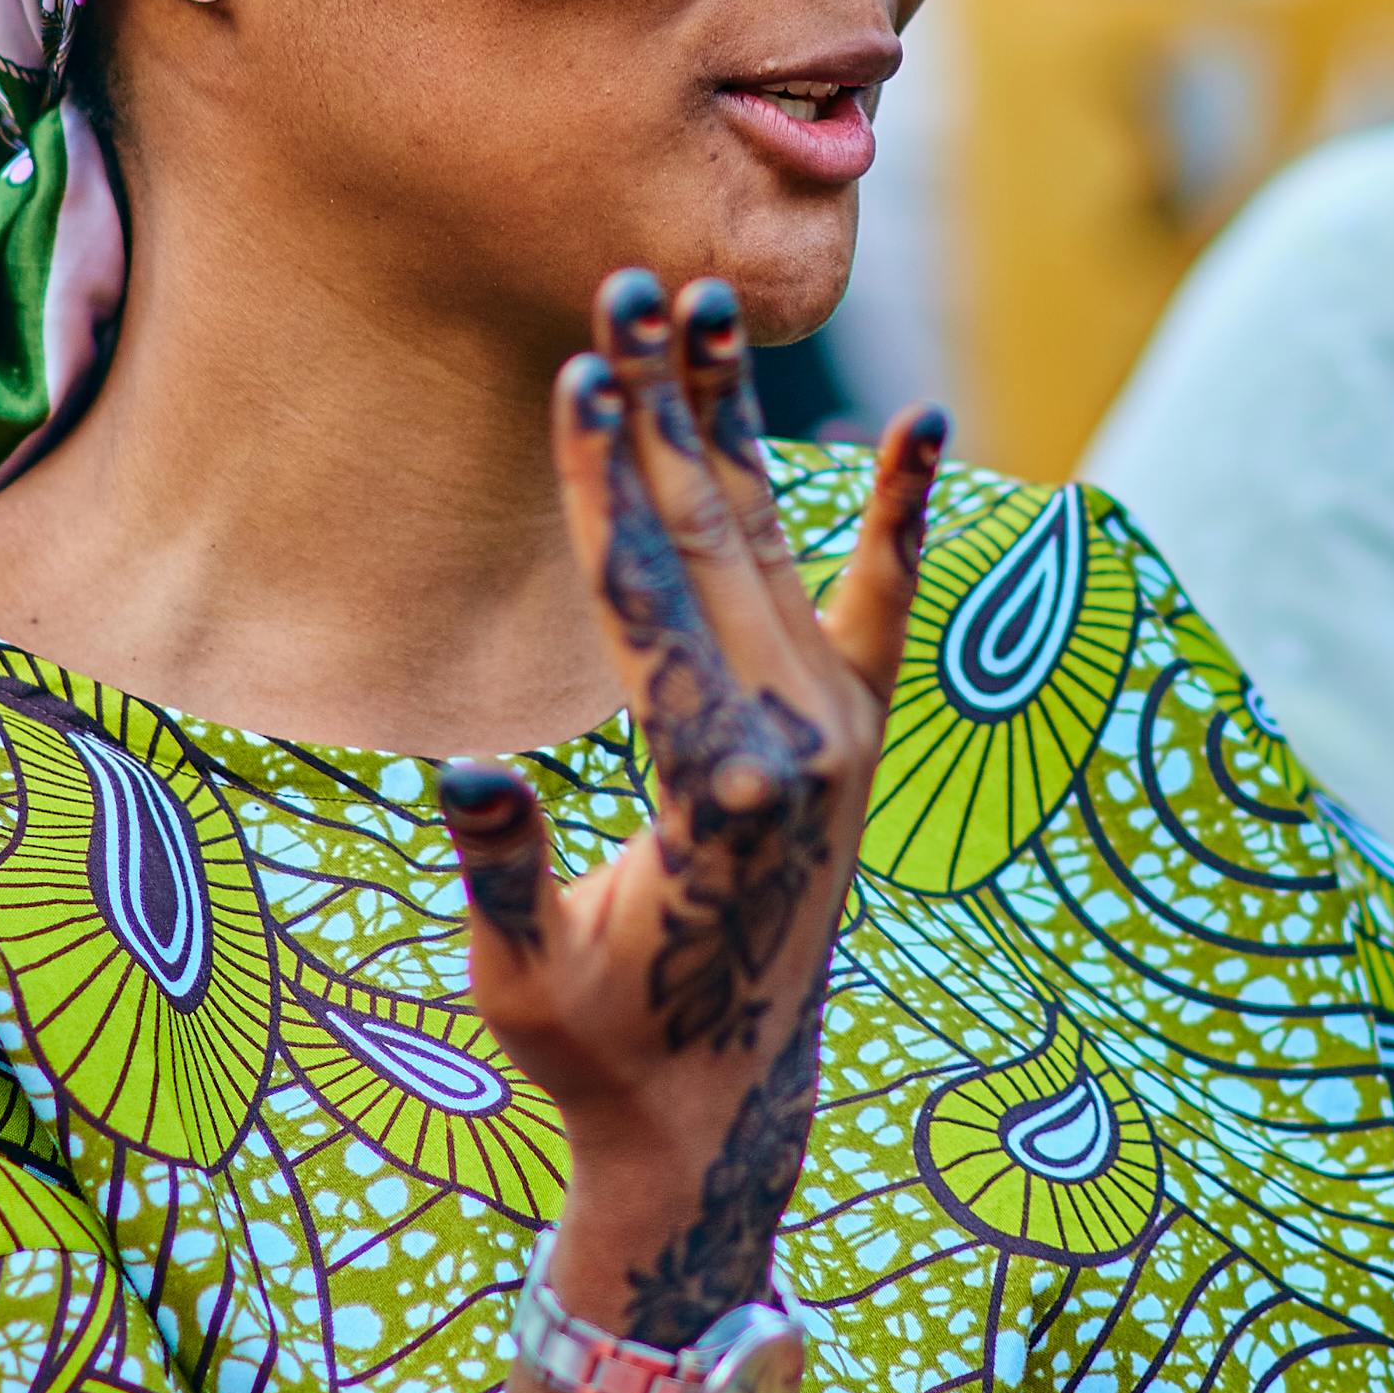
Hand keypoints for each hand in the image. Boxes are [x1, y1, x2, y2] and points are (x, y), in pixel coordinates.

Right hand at [437, 268, 945, 1346]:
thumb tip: (467, 775)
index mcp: (716, 788)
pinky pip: (885, 600)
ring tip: (701, 304)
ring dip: (730, 420)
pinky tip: (927, 424)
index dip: (606, 485)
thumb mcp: (523, 976)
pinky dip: (902, 510)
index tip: (581, 374)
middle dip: (661, 407)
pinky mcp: (862, 733)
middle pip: (712, 537)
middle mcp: (800, 740)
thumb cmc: (596, 1047)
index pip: (646, 601)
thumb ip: (503, 870)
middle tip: (625, 286)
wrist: (725, 1106)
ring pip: (774, 542)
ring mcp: (843, 729)